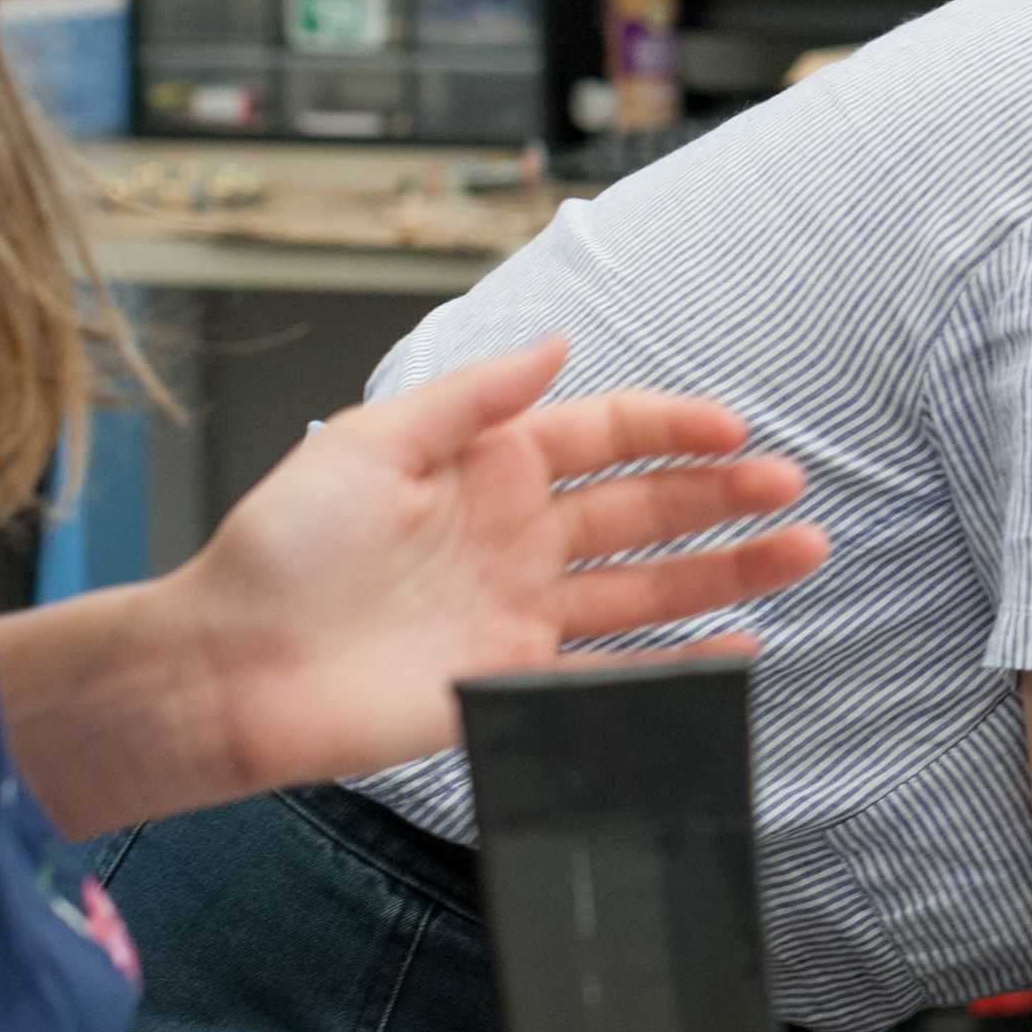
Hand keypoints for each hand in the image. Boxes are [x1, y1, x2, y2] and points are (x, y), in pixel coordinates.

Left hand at [182, 336, 826, 797]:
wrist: (227, 669)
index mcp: (489, 469)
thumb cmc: (278, 550)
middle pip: (646, 510)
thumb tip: (557, 344)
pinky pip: (616, 671)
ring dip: (728, 569)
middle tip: (793, 490)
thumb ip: (472, 399)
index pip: (606, 436)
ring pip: (650, 585)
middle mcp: (518, 537)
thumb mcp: (370, 444)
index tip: (735, 430)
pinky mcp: (514, 686)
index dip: (674, 429)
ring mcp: (522, 612)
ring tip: (803, 553)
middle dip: (725, 497)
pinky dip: (681, 661)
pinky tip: (738, 645)